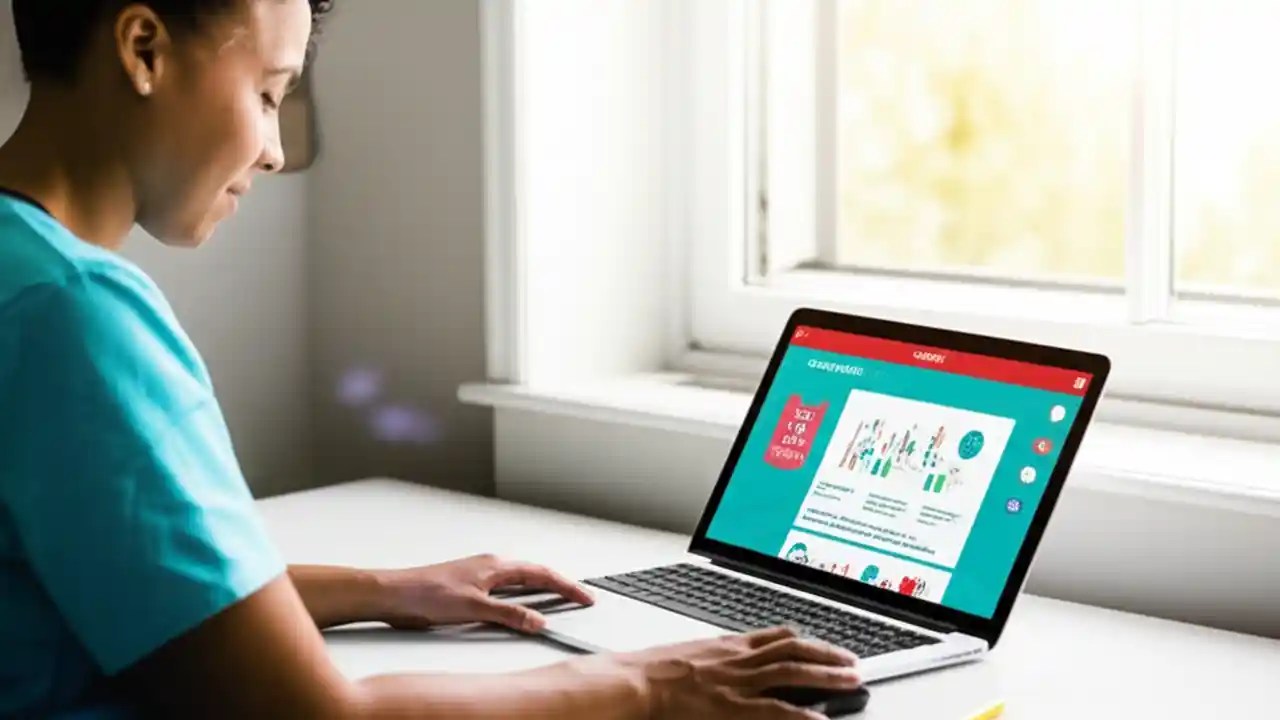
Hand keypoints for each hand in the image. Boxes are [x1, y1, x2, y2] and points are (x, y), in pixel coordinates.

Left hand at [374, 553, 594, 632]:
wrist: (394, 594)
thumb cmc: (426, 593)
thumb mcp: (474, 607)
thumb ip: (509, 614)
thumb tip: (538, 620)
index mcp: (496, 566)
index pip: (542, 574)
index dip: (566, 586)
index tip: (585, 597)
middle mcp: (490, 566)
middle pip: (535, 574)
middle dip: (560, 585)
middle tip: (581, 598)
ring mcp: (480, 576)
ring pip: (520, 580)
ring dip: (542, 589)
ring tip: (560, 598)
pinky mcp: (469, 587)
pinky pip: (506, 588)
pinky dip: (523, 596)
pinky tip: (521, 605)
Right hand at [611, 626, 860, 718]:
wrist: (635, 681)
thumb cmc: (650, 671)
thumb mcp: (687, 655)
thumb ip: (712, 658)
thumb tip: (720, 663)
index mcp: (728, 645)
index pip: (775, 635)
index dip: (804, 639)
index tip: (820, 642)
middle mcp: (739, 658)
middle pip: (793, 648)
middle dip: (827, 654)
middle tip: (853, 662)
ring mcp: (739, 682)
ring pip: (793, 670)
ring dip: (827, 674)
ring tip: (852, 679)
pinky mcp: (733, 706)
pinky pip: (777, 709)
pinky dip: (802, 714)